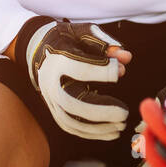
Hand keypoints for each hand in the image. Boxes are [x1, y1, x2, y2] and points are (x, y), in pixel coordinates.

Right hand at [14, 17, 132, 140]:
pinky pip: (70, 127)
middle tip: (124, 113)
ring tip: (121, 126)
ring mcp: (50, 98)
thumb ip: (105, 43)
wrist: (39, 48)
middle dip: (100, 111)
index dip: (102, 70)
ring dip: (97, 127)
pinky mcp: (54, 109)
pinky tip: (111, 133)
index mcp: (57, 58)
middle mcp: (50, 82)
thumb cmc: (68, 38)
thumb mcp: (84, 32)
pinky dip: (91, 133)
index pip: (79, 68)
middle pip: (71, 103)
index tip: (120, 71)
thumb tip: (126, 58)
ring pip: (71, 121)